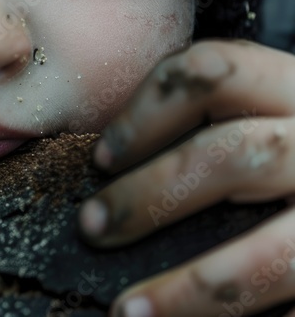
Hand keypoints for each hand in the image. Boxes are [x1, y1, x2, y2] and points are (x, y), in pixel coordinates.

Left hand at [77, 39, 294, 316]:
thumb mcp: (273, 116)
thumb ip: (217, 127)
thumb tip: (110, 171)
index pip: (215, 72)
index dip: (146, 111)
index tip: (100, 159)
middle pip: (237, 156)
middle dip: (152, 195)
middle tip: (92, 229)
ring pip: (274, 257)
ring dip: (193, 289)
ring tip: (127, 312)